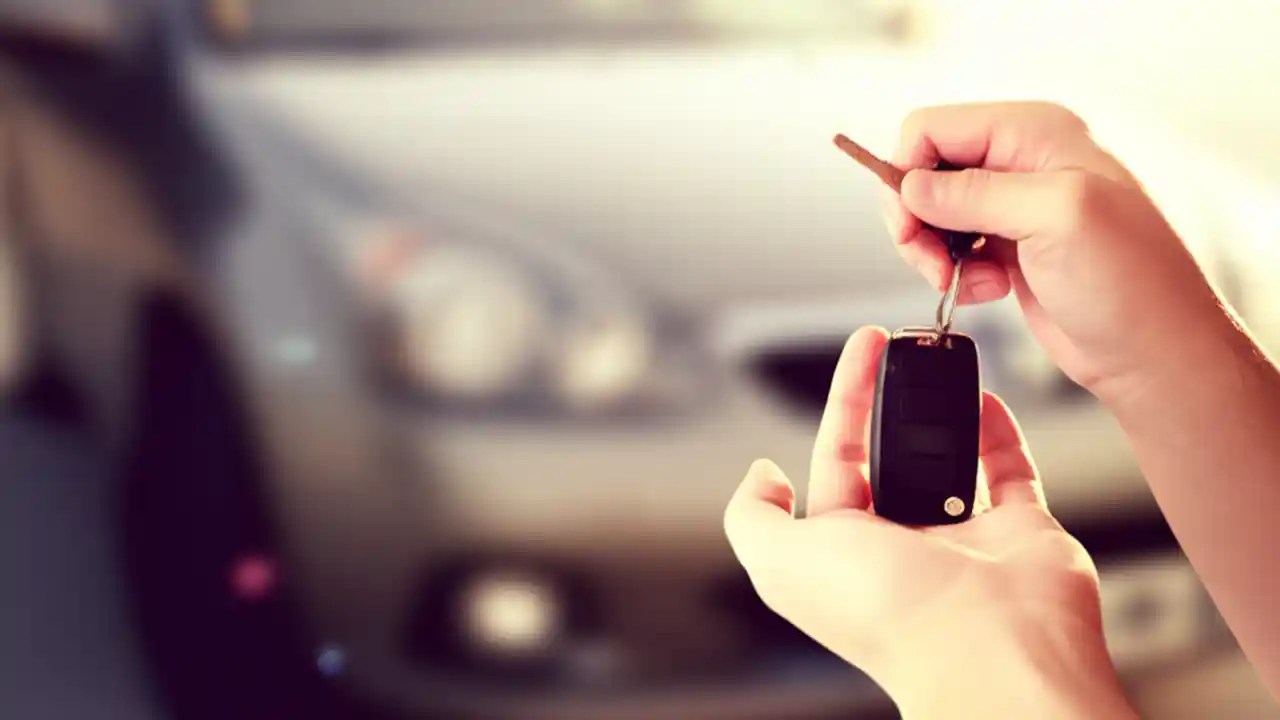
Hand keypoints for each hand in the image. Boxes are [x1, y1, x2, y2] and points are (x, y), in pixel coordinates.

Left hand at [724, 327, 1136, 718]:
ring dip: (946, 411)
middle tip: (905, 347)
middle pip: (893, 455)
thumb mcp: (779, 559)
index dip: (846, 402)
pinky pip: (1011, 472)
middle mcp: (903, 546)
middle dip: (894, 403)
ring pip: (952, 458)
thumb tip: (764, 474)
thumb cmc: (885, 610)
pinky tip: (985, 397)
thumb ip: (753, 514)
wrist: (990, 648)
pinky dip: (1000, 433)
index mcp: (844, 552)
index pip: (837, 461)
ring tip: (943, 364)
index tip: (864, 346)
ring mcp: (964, 539)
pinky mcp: (1022, 533)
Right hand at [882, 101, 1230, 397]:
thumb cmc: (1130, 282)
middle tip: (932, 262)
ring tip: (963, 281)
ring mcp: (1013, 204)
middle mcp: (1020, 160)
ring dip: (932, 251)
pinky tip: (986, 289)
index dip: (907, 174)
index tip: (909, 225)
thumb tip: (911, 186)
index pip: (930, 128)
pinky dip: (953, 272)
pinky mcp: (1007, 244)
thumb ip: (976, 194)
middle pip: (923, 171)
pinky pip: (949, 246)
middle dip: (916, 220)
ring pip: (930, 212)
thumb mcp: (1054, 219)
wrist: (1151, 349)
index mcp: (1034, 133)